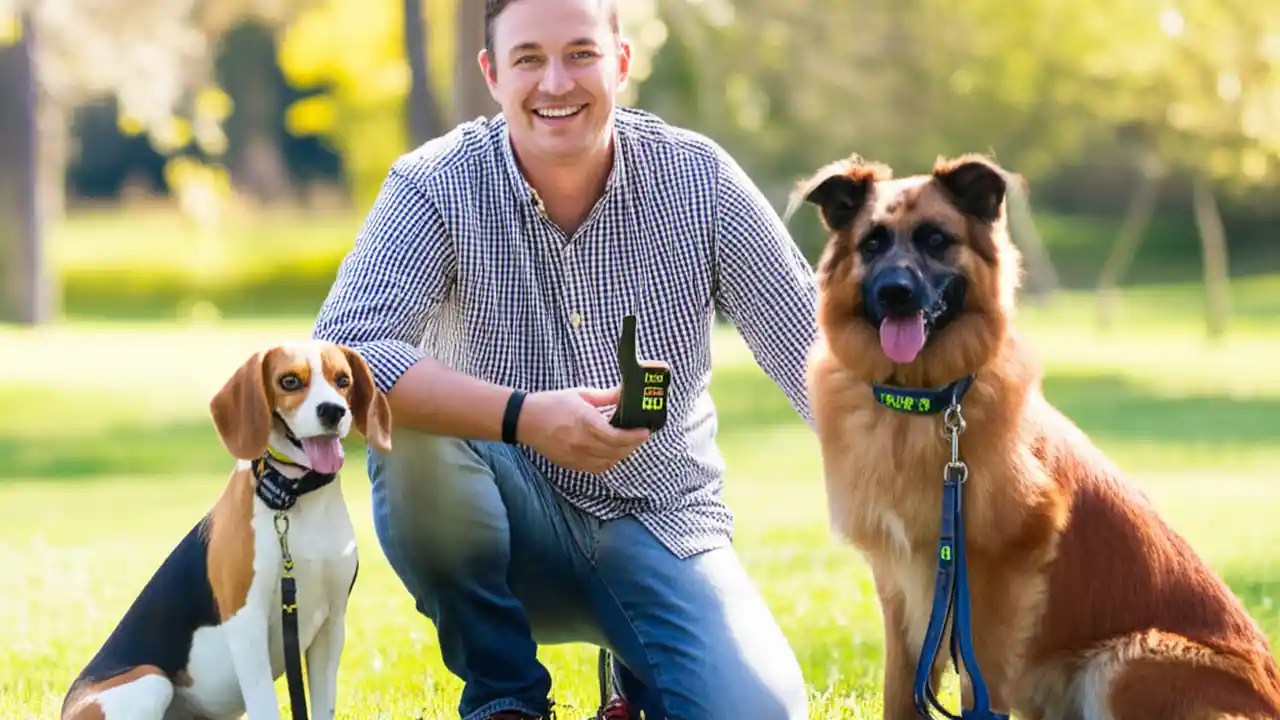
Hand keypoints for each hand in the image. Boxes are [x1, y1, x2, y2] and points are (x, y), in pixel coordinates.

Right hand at [517, 386, 650, 473]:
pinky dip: (608, 462)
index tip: (645, 432)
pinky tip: (610, 452)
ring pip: (609, 463)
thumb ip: (606, 396)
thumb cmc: (552, 404)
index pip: (618, 437)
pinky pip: (596, 469)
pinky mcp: (570, 464)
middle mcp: (582, 443)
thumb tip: (625, 393)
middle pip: (617, 452)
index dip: (635, 437)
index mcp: (586, 423)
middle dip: (632, 445)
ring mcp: (576, 456)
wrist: (526, 420)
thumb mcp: (581, 394)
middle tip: (639, 436)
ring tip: (626, 443)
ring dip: (621, 454)